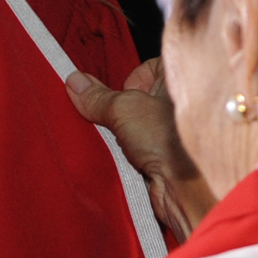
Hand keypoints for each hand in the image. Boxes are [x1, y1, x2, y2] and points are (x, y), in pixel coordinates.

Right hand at [66, 58, 214, 238]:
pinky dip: (125, 153)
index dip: (134, 78)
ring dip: (121, 135)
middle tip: (112, 119)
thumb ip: (98, 97)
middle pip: (140, 98)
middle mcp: (179, 106)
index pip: (153, 68)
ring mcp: (171, 133)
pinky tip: (121, 159)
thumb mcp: (124, 109)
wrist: (183, 189)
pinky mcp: (162, 157)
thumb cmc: (170, 141)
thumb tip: (75, 81)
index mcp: (179, 82)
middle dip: (120, 110)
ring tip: (116, 143)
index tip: (122, 93)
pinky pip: (136, 148)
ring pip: (136, 126)